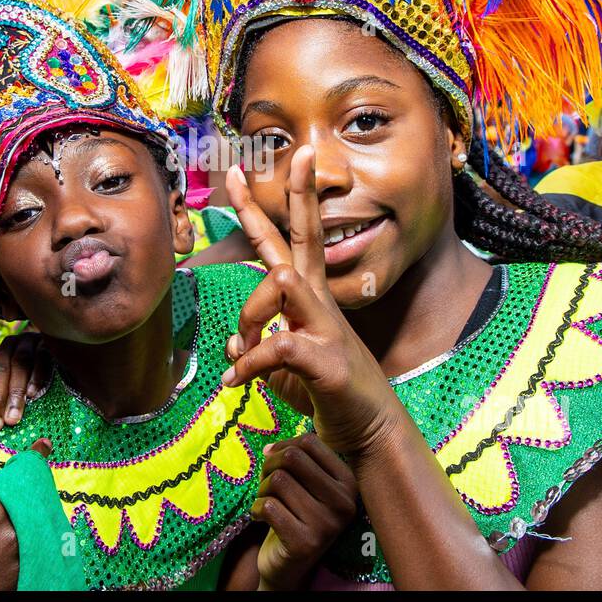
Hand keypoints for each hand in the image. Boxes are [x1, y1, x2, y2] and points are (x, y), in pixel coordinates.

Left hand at [0, 331, 50, 430]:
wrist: (59, 354)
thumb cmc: (26, 380)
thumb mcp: (6, 386)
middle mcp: (7, 347)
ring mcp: (28, 344)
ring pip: (20, 365)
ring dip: (16, 393)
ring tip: (13, 418)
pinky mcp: (47, 346)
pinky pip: (42, 360)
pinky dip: (38, 378)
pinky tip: (35, 395)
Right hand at [0, 439, 50, 590]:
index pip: (19, 477)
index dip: (35, 460)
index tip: (45, 447)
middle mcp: (9, 532)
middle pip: (33, 503)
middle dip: (32, 497)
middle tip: (28, 495)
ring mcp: (17, 558)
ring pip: (36, 530)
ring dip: (30, 525)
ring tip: (10, 530)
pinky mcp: (20, 578)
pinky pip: (33, 554)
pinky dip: (27, 548)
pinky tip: (9, 550)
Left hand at [222, 146, 405, 459]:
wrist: (370, 433)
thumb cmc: (329, 395)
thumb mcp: (285, 368)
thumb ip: (258, 347)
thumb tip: (232, 343)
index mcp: (311, 298)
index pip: (290, 239)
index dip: (268, 203)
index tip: (243, 169)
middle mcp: (320, 303)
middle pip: (301, 237)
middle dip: (280, 199)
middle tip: (242, 168)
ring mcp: (327, 328)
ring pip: (282, 282)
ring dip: (249, 314)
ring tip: (240, 350)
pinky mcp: (326, 360)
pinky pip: (276, 345)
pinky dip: (249, 364)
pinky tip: (237, 383)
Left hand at [252, 435, 358, 589]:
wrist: (290, 566)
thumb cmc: (296, 516)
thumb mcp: (306, 484)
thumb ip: (296, 459)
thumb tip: (270, 447)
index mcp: (349, 482)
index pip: (310, 442)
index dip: (284, 447)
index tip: (275, 463)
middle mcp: (344, 503)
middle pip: (292, 457)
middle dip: (269, 466)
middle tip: (266, 483)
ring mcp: (327, 524)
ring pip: (278, 480)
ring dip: (262, 490)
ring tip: (265, 502)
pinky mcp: (305, 543)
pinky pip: (268, 506)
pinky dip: (256, 509)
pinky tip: (261, 519)